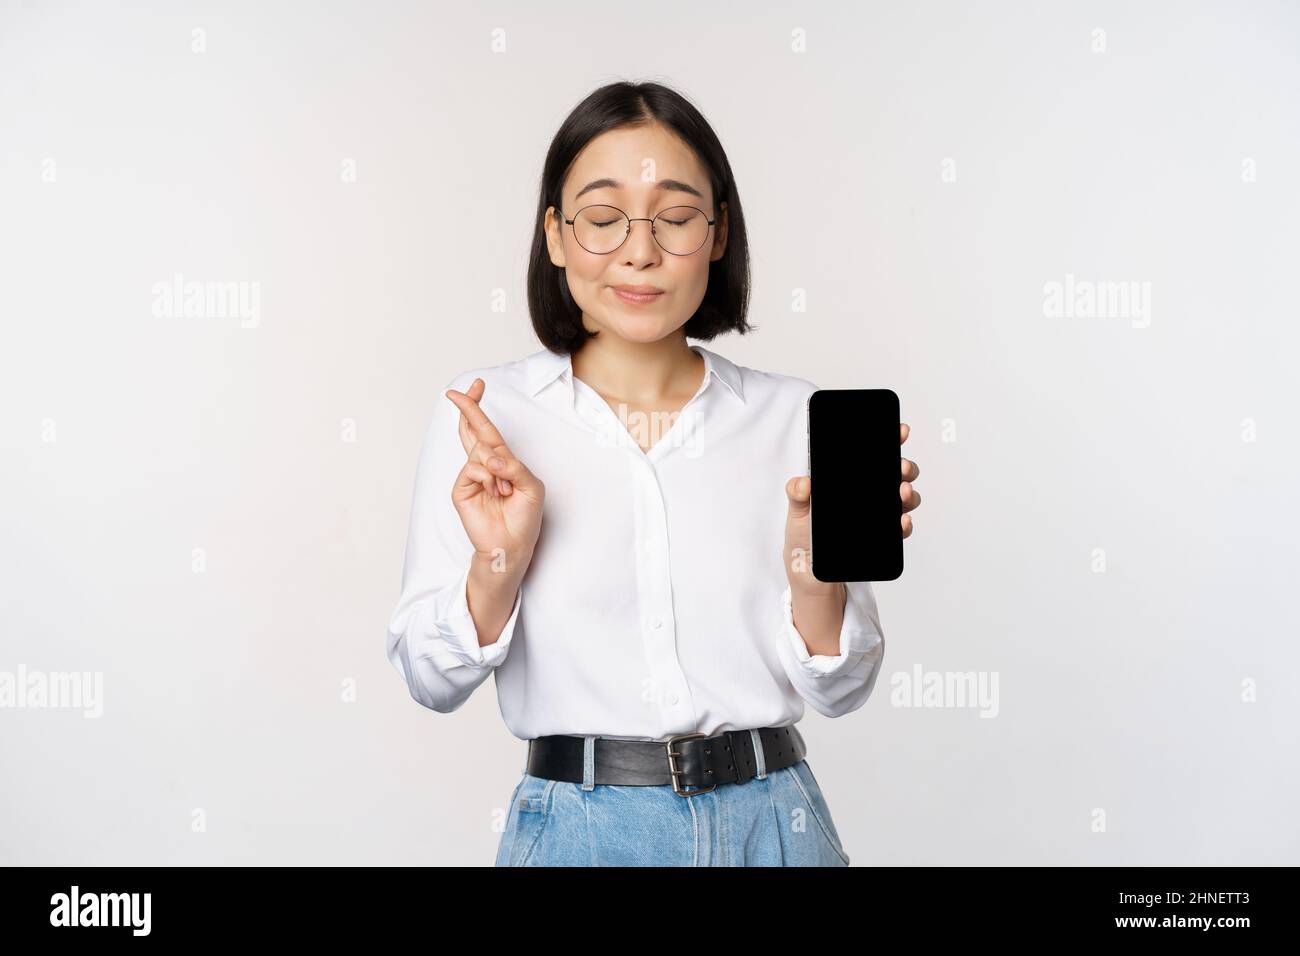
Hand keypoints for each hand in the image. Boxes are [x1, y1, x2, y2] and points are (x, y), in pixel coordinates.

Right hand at [444, 378, 544, 565]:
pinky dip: (487, 477)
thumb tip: (491, 458)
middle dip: (468, 409)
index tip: (476, 386)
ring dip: (497, 468)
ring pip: (480, 451)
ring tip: (505, 491)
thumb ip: (515, 468)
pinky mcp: (462, 489)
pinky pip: (473, 468)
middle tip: (456, 392)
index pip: (488, 430)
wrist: (512, 545)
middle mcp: (486, 465)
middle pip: (473, 430)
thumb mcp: (532, 487)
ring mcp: (472, 477)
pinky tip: (494, 492)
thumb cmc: (525, 517)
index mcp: (502, 462)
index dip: (479, 408)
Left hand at [783, 422, 921, 591]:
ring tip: (902, 493)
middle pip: (895, 473)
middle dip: (904, 467)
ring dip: (909, 493)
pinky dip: (905, 524)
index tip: (900, 431)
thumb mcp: (796, 512)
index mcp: (849, 481)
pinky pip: (900, 528)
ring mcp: (878, 515)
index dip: (889, 440)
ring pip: (904, 498)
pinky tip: (902, 521)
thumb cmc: (803, 537)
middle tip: (901, 467)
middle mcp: (868, 495)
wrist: (809, 573)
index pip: (872, 456)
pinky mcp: (882, 538)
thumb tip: (803, 482)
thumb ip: (796, 494)